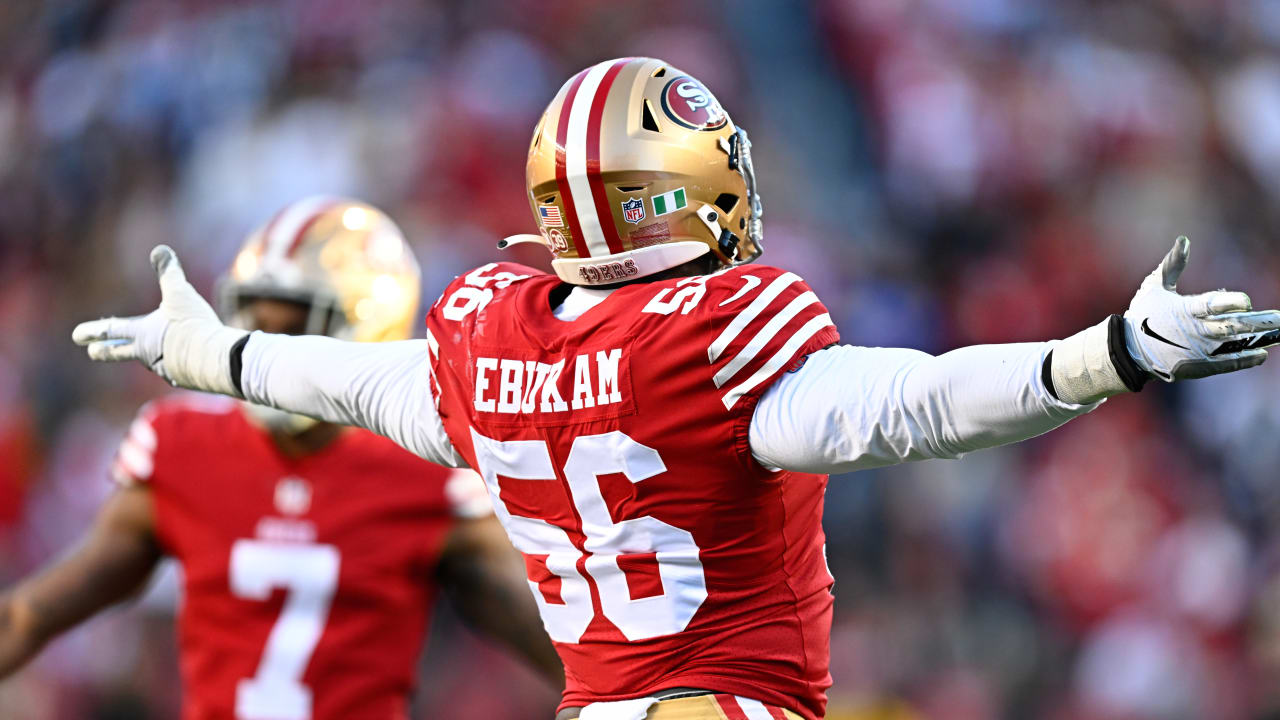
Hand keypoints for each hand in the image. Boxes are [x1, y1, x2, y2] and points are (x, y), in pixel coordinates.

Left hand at [73, 246, 247, 395]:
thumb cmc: (191, 325)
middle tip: (91, 352)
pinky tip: (192, 362)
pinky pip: (179, 370)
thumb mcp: (180, 293)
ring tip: (171, 348)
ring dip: (157, 354)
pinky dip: (181, 365)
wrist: (213, 359)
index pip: (112, 330)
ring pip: (155, 360)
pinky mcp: (184, 379)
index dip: (93, 330)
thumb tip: (160, 249)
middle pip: (119, 353)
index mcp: (142, 333)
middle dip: (105, 351)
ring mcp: (165, 369)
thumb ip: (169, 272)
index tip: (76, 336)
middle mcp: (147, 354)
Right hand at [1123, 236, 1279, 380]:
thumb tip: (1184, 239)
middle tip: (1279, 318)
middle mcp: (1193, 331)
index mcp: (1183, 310)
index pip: (1210, 305)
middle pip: (1230, 327)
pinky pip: (1227, 363)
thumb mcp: (1154, 286)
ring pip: (1234, 344)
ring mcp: (1197, 351)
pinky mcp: (1198, 366)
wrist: (1128, 351)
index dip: (1230, 303)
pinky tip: (1262, 353)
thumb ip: (1172, 264)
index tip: (1246, 301)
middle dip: (1257, 323)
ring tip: (1278, 333)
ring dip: (1258, 339)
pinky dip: (1246, 359)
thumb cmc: (1143, 314)